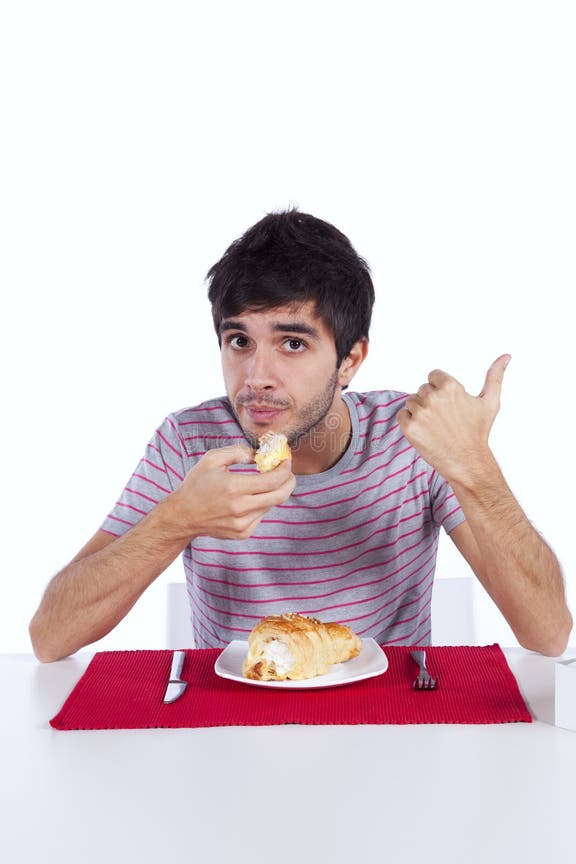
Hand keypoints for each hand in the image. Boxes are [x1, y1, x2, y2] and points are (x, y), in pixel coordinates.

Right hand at [166, 444, 295, 540]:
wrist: (183, 515)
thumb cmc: (197, 484)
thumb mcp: (212, 459)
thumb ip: (239, 451)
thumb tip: (261, 454)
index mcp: (234, 487)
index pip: (273, 480)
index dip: (284, 469)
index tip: (286, 462)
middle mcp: (240, 508)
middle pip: (280, 495)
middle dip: (289, 481)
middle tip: (288, 472)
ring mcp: (242, 524)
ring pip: (271, 506)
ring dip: (274, 492)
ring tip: (265, 483)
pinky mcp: (242, 533)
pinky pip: (262, 516)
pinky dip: (262, 505)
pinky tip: (250, 499)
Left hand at [396, 354, 510, 480]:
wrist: (468, 462)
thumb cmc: (478, 432)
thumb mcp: (490, 402)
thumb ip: (495, 376)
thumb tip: (506, 356)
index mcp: (450, 387)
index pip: (434, 376)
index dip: (441, 390)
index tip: (449, 405)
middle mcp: (433, 397)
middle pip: (422, 389)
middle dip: (431, 401)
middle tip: (445, 420)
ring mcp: (420, 413)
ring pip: (411, 401)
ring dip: (420, 412)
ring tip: (436, 426)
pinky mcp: (410, 427)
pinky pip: (402, 415)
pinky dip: (410, 422)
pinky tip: (425, 432)